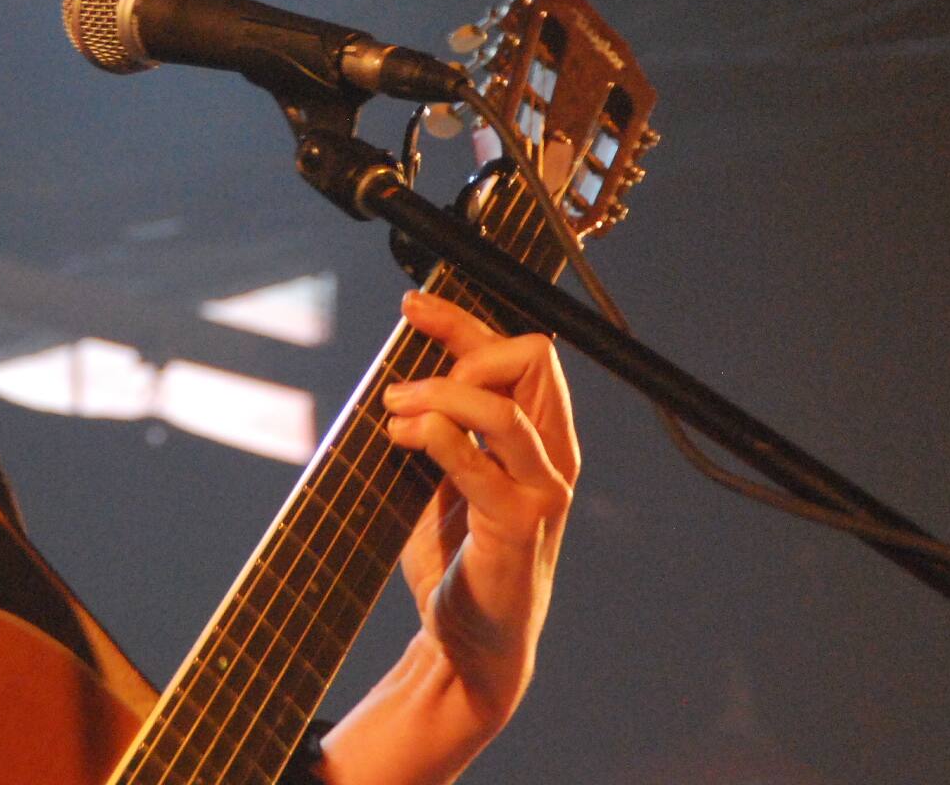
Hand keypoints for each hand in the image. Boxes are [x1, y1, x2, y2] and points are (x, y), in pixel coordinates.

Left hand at [381, 287, 579, 743]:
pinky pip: (482, 463)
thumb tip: (403, 362)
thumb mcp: (445, 470)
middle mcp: (553, 455)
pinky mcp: (517, 526)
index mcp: (541, 435)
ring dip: (441, 393)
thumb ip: (441, 419)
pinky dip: (440, 436)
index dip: (465, 319)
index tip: (413, 307)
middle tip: (405, 384)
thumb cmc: (457, 554)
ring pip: (506, 405)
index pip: (520, 350)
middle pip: (530, 359)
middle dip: (461, 346)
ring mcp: (542, 490)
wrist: (466, 642)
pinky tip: (407, 435)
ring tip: (396, 412)